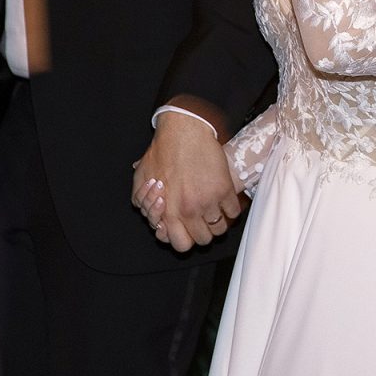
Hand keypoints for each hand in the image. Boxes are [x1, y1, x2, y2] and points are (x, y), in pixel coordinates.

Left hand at [132, 110, 241, 253]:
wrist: (183, 131)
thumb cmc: (162, 152)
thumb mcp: (142, 179)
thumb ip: (142, 202)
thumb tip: (154, 218)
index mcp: (168, 212)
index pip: (181, 245)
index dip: (186, 239)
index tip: (188, 228)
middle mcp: (189, 210)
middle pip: (203, 240)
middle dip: (203, 232)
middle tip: (202, 219)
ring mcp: (208, 201)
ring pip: (220, 229)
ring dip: (219, 222)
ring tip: (215, 210)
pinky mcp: (225, 189)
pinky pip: (234, 211)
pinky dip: (231, 208)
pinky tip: (225, 199)